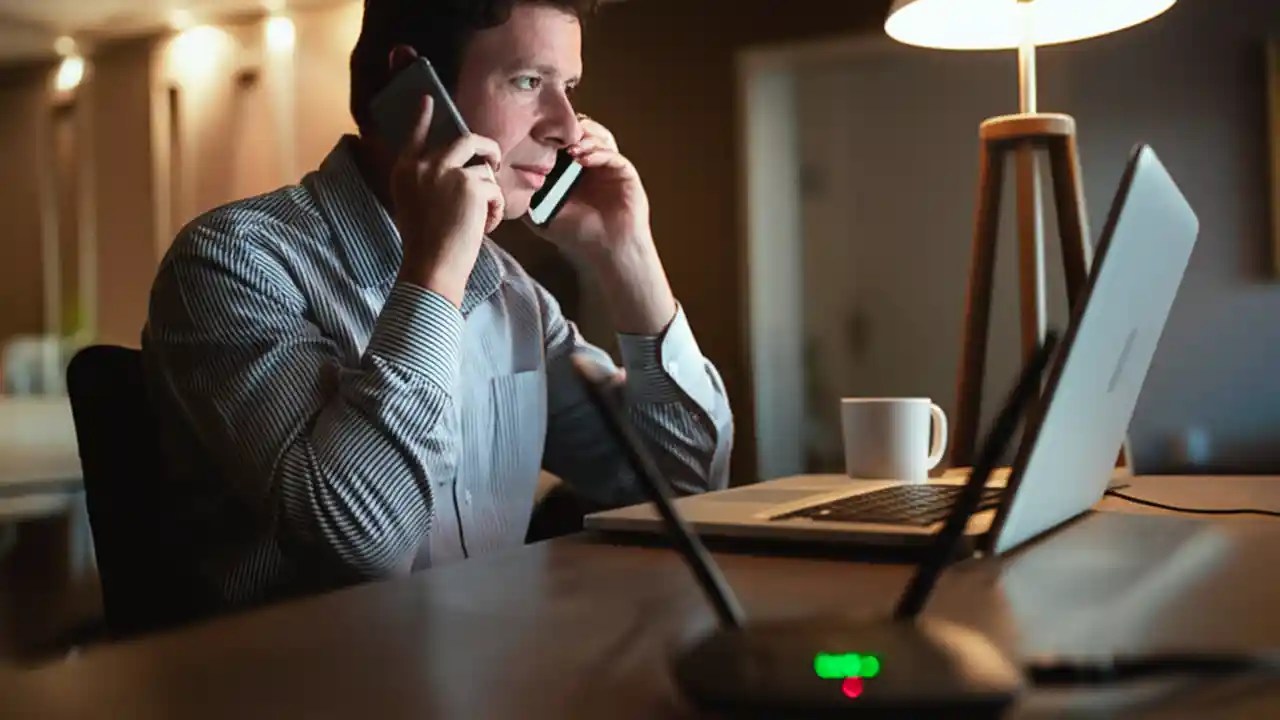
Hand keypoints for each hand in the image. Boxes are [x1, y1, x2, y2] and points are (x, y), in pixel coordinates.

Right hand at [392, 96, 504, 305]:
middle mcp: (424, 165)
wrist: (432, 265)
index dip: (423, 118)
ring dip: (490, 194)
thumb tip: (458, 167)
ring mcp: (447, 171)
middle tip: (494, 160)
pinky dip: (496, 210)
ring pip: (484, 169)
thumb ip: (427, 181)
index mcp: (405, 170)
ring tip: (483, 218)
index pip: (415, 136)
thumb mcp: (415, 205)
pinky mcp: (471, 185)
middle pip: (465, 140)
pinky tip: (486, 227)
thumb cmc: (425, 244)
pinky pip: (495, 190)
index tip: (428, 100)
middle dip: (487, 147)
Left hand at [528, 115, 675, 334]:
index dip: (553, 135)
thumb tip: (500, 188)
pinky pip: (613, 155)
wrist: (606, 255)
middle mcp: (594, 165)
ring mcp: (610, 167)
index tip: (537, 134)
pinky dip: (597, 152)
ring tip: (569, 146)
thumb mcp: (543, 215)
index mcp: (574, 171)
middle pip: (584, 132)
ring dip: (584, 137)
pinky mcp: (625, 173)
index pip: (565, 141)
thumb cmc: (578, 237)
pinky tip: (582, 157)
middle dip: (570, 129)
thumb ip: (526, 200)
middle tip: (555, 133)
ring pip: (600, 137)